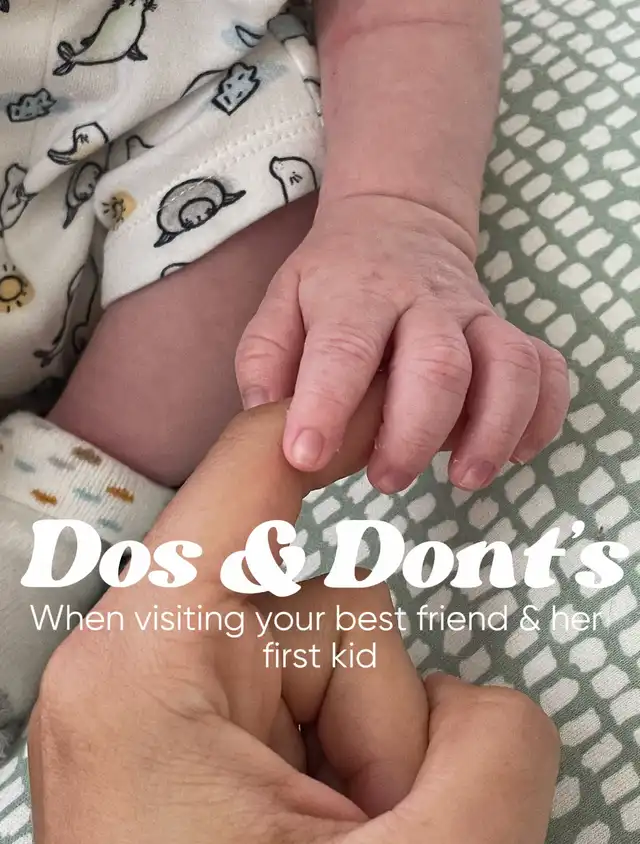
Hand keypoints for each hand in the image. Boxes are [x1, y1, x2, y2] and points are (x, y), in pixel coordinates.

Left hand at [29, 388, 559, 843]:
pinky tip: (326, 838)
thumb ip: (496, 745)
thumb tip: (494, 703)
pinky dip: (350, 765)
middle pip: (328, 600)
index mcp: (149, 665)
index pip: (248, 480)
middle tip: (360, 824)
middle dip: (383, 708)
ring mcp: (170, 703)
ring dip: (373, 754)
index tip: (370, 398)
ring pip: (339, 662)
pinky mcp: (198, 738)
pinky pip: (318, 705)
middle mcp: (142, 666)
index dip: (324, 426)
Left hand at [236, 196, 569, 492]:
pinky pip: (546, 368)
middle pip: (439, 365)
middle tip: (386, 480)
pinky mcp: (508, 330)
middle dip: (416, 433)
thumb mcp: (281, 302)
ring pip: (508, 366)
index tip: (306, 456)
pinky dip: (542, 414)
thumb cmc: (332, 280)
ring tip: (464, 478)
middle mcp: (424, 301)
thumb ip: (266, 358)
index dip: (326, 407)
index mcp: (356, 294)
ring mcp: (475, 314)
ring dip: (492, 430)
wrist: (397, 221)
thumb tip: (267, 421)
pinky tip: (516, 453)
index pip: (344, 349)